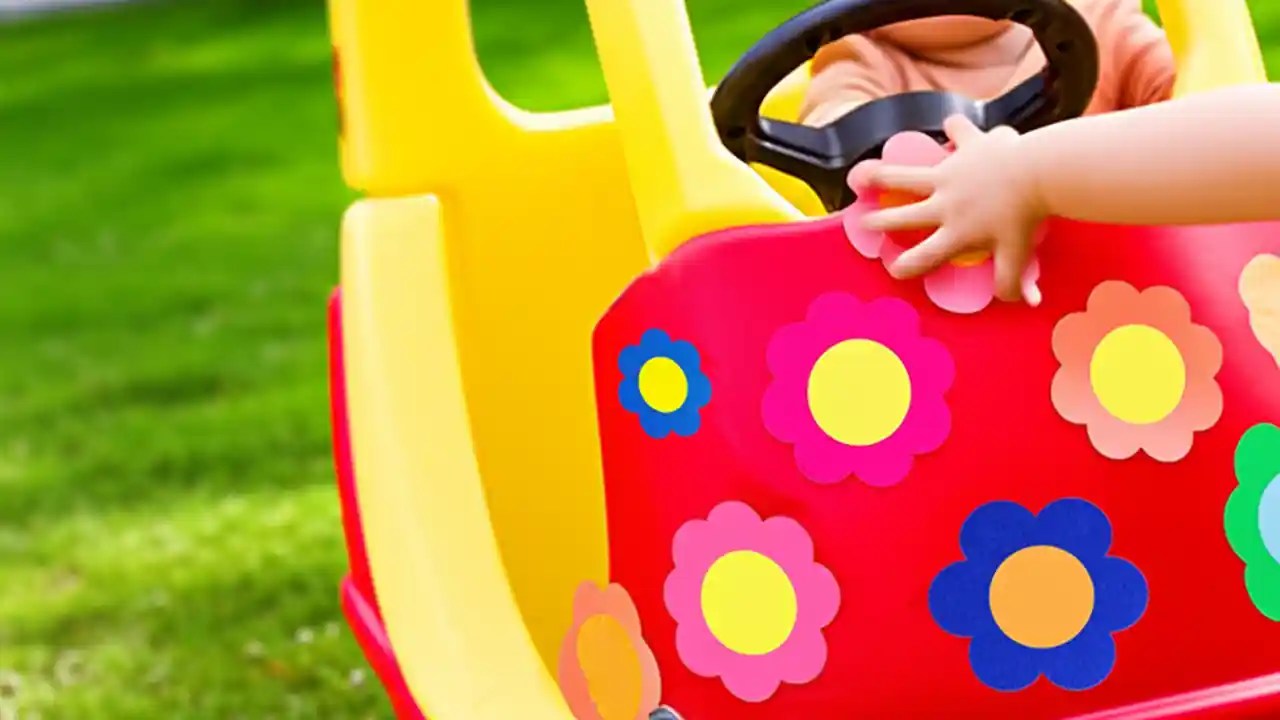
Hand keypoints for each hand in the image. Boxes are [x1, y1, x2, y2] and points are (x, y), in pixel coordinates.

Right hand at [856, 115, 1048, 303]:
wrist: (1038, 173)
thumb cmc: (1028, 217)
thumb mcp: (1019, 255)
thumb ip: (1015, 280)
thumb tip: (1024, 302)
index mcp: (956, 232)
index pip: (923, 257)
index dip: (905, 267)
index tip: (895, 270)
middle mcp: (945, 203)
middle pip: (902, 216)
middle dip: (880, 222)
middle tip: (864, 222)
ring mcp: (950, 173)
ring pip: (907, 174)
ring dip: (881, 174)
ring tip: (861, 175)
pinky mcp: (968, 146)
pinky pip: (958, 130)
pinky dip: (955, 128)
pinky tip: (950, 126)